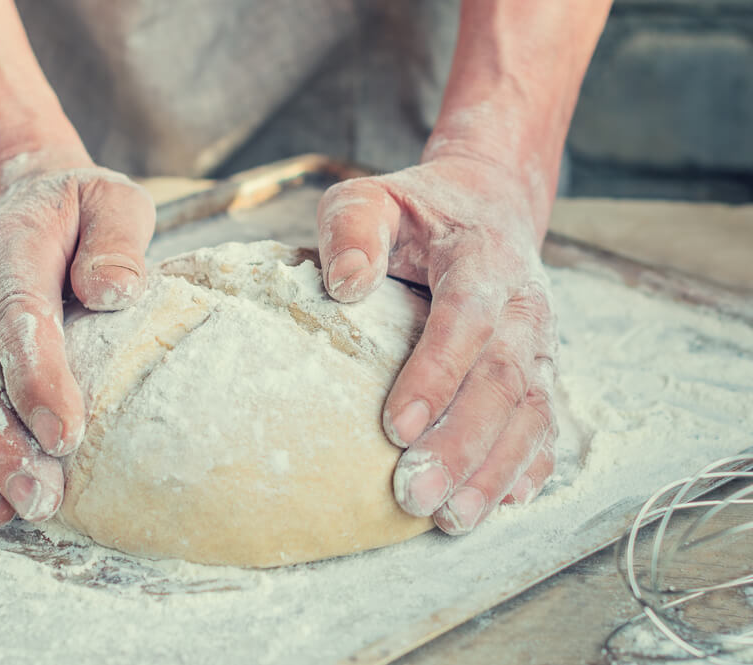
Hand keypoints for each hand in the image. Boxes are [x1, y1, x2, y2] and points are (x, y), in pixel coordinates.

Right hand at [0, 150, 155, 524]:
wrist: (30, 203)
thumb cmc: (84, 213)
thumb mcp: (114, 202)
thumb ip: (116, 240)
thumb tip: (113, 293)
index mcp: (12, 247)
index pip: (20, 317)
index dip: (38, 378)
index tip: (68, 434)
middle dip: (3, 440)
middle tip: (41, 495)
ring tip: (16, 512)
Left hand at [317, 156, 557, 533]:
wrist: (489, 206)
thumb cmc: (418, 212)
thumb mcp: (373, 197)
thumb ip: (353, 228)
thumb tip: (344, 283)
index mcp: (483, 257)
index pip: (467, 317)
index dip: (437, 372)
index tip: (395, 425)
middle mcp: (524, 304)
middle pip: (503, 380)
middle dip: (461, 444)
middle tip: (413, 493)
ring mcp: (541, 343)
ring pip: (532, 413)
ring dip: (494, 470)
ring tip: (452, 518)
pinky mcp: (543, 371)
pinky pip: (547, 425)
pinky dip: (528, 466)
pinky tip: (499, 502)